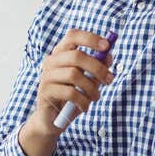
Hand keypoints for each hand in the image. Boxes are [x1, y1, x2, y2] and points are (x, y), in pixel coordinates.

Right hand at [17, 30, 113, 155]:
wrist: (53, 119)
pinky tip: (85, 106)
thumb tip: (109, 56)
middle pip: (76, 56)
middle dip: (97, 68)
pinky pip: (70, 93)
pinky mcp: (45, 92)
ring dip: (91, 87)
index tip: (107, 46)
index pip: (72, 36)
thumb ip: (97, 68)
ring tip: (96, 97)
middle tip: (109, 79)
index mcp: (61, 53)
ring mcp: (46, 76)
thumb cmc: (72, 97)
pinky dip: (83, 100)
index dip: (90, 38)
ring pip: (74, 74)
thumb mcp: (88, 81)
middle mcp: (51, 61)